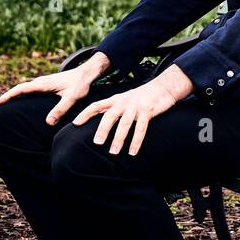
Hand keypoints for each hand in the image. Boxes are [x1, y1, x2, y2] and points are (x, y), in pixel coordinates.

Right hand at [0, 51, 110, 125]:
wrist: (88, 73)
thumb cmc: (81, 84)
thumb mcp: (72, 98)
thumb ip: (61, 109)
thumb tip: (48, 122)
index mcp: (43, 84)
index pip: (21, 89)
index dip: (9, 95)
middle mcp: (41, 81)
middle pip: (20, 88)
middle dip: (8, 95)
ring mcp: (44, 82)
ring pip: (25, 87)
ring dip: (15, 94)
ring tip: (6, 103)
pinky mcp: (48, 84)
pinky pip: (32, 88)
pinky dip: (24, 93)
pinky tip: (24, 100)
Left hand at [71, 64, 193, 155]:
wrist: (163, 87)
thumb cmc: (142, 96)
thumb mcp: (125, 99)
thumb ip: (114, 108)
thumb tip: (102, 122)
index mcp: (116, 99)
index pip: (97, 105)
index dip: (85, 114)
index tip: (75, 123)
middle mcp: (124, 102)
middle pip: (110, 116)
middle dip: (102, 130)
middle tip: (97, 143)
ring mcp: (136, 107)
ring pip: (125, 124)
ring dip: (119, 139)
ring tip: (114, 152)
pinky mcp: (148, 112)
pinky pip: (141, 129)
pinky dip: (136, 141)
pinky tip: (132, 152)